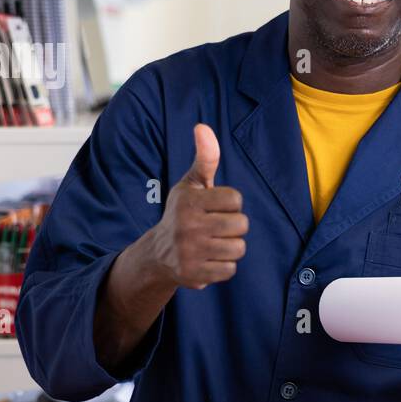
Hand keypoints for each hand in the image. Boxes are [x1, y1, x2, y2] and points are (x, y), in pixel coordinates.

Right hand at [144, 123, 248, 289]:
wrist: (159, 253)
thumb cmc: (184, 212)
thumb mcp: (192, 184)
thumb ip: (205, 158)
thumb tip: (202, 127)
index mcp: (189, 201)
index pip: (236, 199)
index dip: (231, 203)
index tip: (216, 206)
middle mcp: (187, 226)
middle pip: (241, 225)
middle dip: (234, 226)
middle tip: (217, 227)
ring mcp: (190, 252)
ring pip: (238, 248)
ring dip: (231, 246)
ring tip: (214, 242)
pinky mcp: (194, 274)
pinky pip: (230, 270)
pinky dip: (224, 266)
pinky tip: (209, 259)